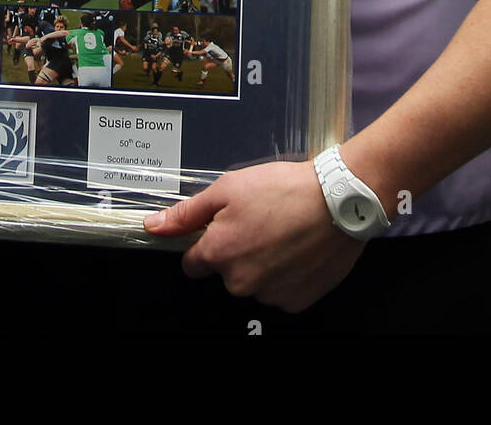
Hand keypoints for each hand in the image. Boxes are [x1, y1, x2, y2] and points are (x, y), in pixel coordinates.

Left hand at [143, 160, 363, 311]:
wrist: (338, 201)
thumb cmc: (283, 190)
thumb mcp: (227, 189)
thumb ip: (187, 213)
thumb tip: (153, 226)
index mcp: (219, 254)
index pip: (193, 263)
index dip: (206, 242)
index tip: (224, 227)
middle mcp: (241, 283)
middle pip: (226, 272)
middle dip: (237, 250)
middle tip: (259, 221)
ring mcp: (271, 295)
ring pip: (254, 281)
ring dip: (262, 262)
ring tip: (282, 231)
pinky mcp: (298, 301)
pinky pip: (281, 290)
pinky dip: (286, 274)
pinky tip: (297, 248)